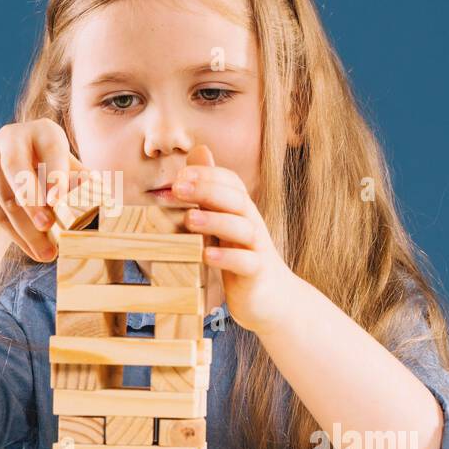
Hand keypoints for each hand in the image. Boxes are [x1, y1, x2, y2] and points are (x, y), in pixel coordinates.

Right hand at [0, 118, 85, 261]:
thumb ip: (81, 182)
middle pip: (16, 168)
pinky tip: (31, 248)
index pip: (50, 149)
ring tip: (46, 253)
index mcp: (42, 131)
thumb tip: (102, 197)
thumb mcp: (66, 172)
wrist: (4, 176)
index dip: (54, 173)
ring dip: (26, 228)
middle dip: (32, 201)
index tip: (59, 200)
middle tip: (48, 226)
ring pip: (5, 197)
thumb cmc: (47, 173)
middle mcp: (11, 137)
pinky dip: (14, 234)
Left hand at [172, 145, 294, 334]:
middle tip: (178, 187)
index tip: (179, 175)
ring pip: (242, 228)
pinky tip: (207, 255)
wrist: (271, 298)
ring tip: (189, 218)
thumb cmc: (239, 255)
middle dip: (207, 190)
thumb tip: (198, 150)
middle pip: (236, 199)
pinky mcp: (257, 273)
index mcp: (241, 209)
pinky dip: (228, 257)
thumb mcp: (222, 221)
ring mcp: (257, 248)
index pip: (230, 182)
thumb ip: (209, 191)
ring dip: (215, 221)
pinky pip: (246, 262)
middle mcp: (252, 223)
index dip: (207, 175)